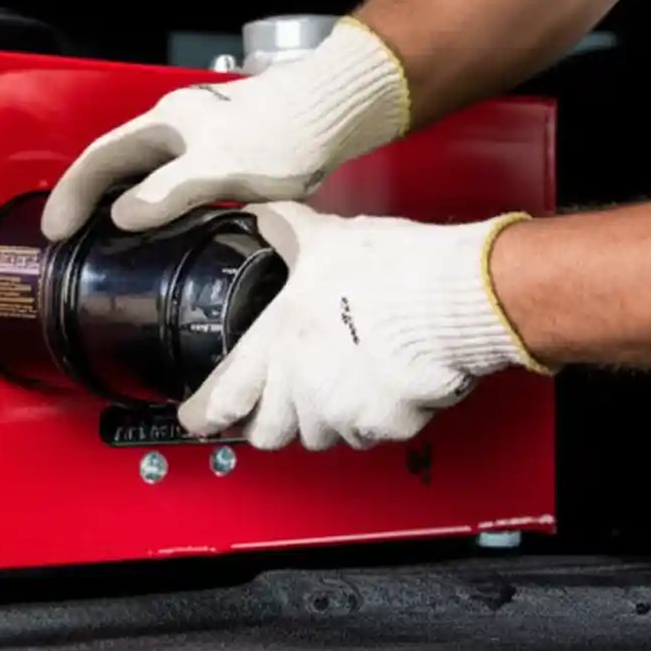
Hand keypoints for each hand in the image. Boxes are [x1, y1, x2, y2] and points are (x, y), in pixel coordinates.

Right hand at [40, 17, 410, 241]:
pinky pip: (172, 184)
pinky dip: (154, 207)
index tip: (54, 231)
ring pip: (143, 175)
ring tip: (103, 242)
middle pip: (116, 165)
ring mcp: (199, 141)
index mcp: (164, 124)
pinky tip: (162, 231)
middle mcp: (175, 128)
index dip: (71, 194)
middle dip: (87, 201)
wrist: (334, 111)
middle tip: (69, 241)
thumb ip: (168, 193)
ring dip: (118, 205)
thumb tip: (122, 217)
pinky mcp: (224, 157)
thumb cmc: (281, 135)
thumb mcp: (220, 169)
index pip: (100, 159)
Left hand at [178, 201, 552, 450]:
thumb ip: (283, 231)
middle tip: (273, 405)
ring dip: (322, 417)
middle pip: (267, 433)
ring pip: (320, 435)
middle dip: (267, 421)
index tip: (193, 420)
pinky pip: (369, 433)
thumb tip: (263, 215)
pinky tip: (382, 383)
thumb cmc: (391, 270)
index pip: (223, 398)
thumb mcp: (322, 237)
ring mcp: (345, 414)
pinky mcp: (386, 426)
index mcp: (277, 344)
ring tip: (338, 382)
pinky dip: (371, 416)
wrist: (456, 297)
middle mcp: (303, 388)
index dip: (202, 416)